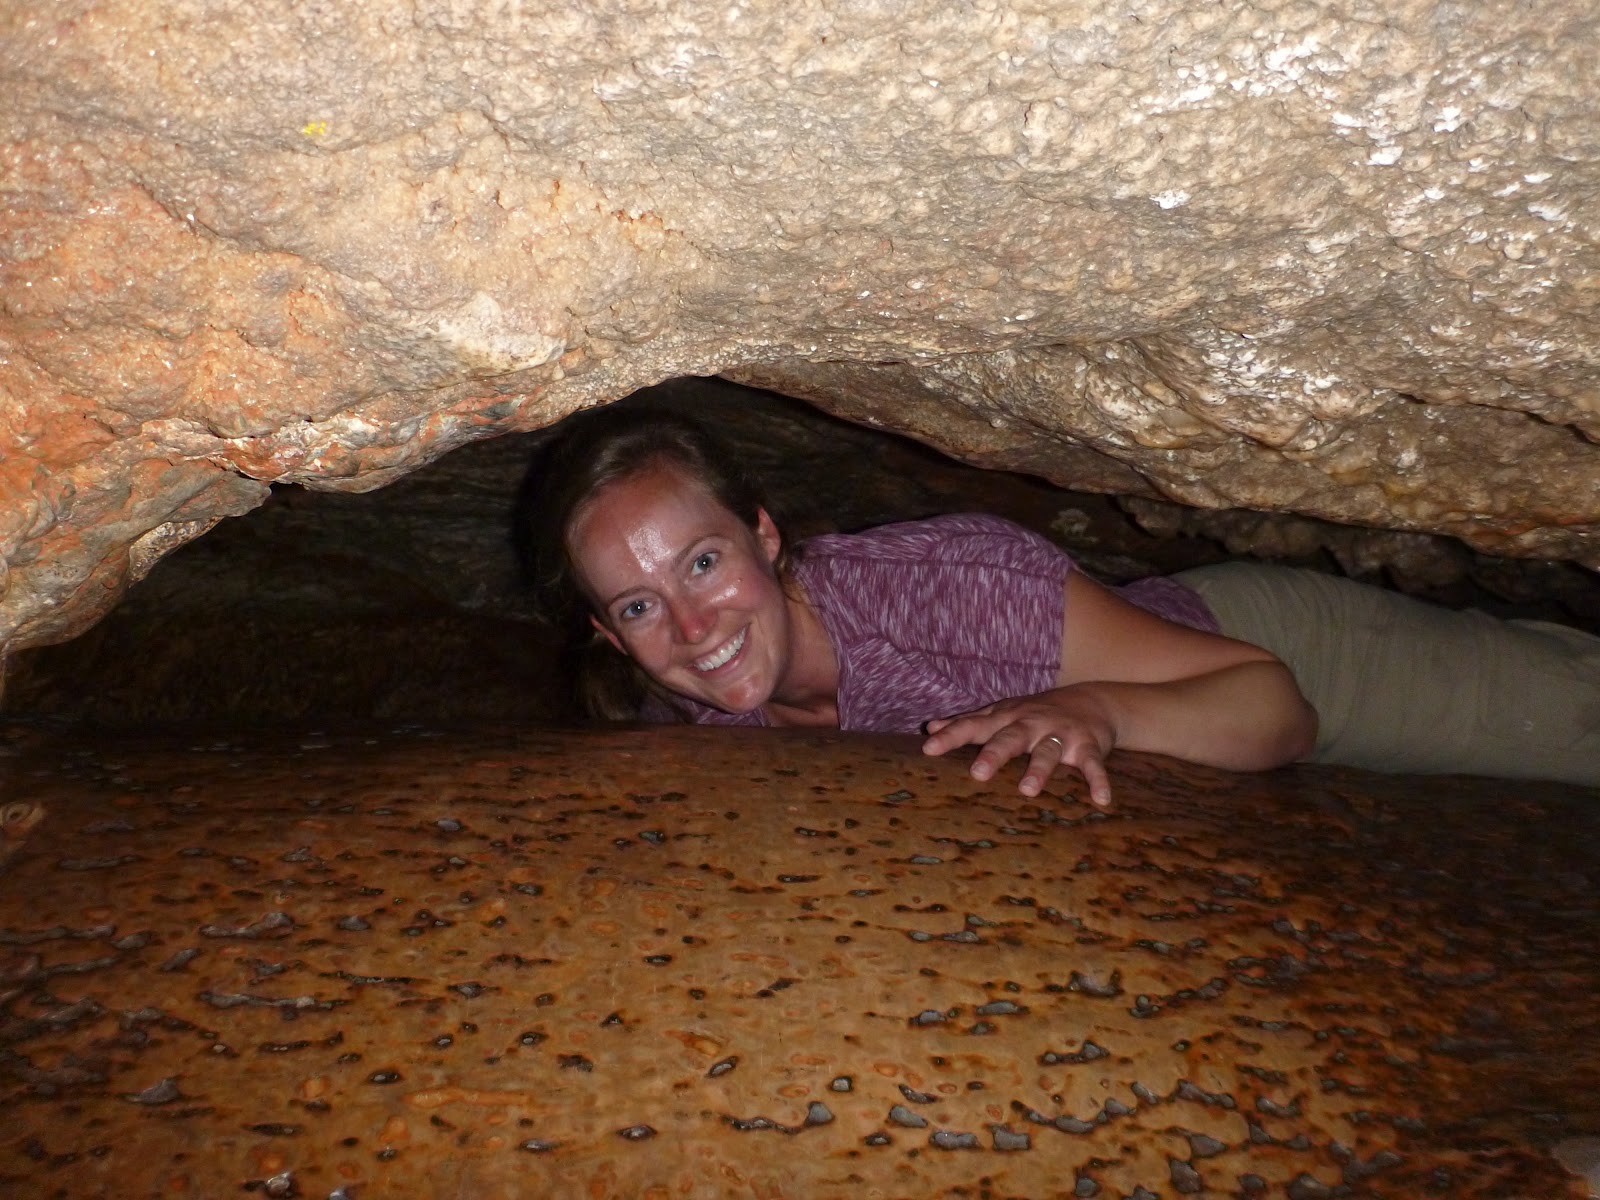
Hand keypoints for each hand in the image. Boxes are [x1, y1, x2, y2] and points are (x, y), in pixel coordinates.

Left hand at [921, 689, 1117, 807]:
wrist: (1092, 700)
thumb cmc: (1035, 713)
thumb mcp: (1001, 713)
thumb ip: (968, 722)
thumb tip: (930, 727)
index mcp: (1006, 718)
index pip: (974, 726)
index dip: (951, 736)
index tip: (928, 748)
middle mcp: (1031, 724)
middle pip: (1010, 738)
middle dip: (994, 754)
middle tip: (977, 773)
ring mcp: (1060, 735)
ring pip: (1048, 752)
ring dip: (1039, 770)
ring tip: (1028, 790)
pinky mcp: (1088, 746)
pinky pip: (1093, 765)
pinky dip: (1098, 781)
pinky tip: (1101, 799)